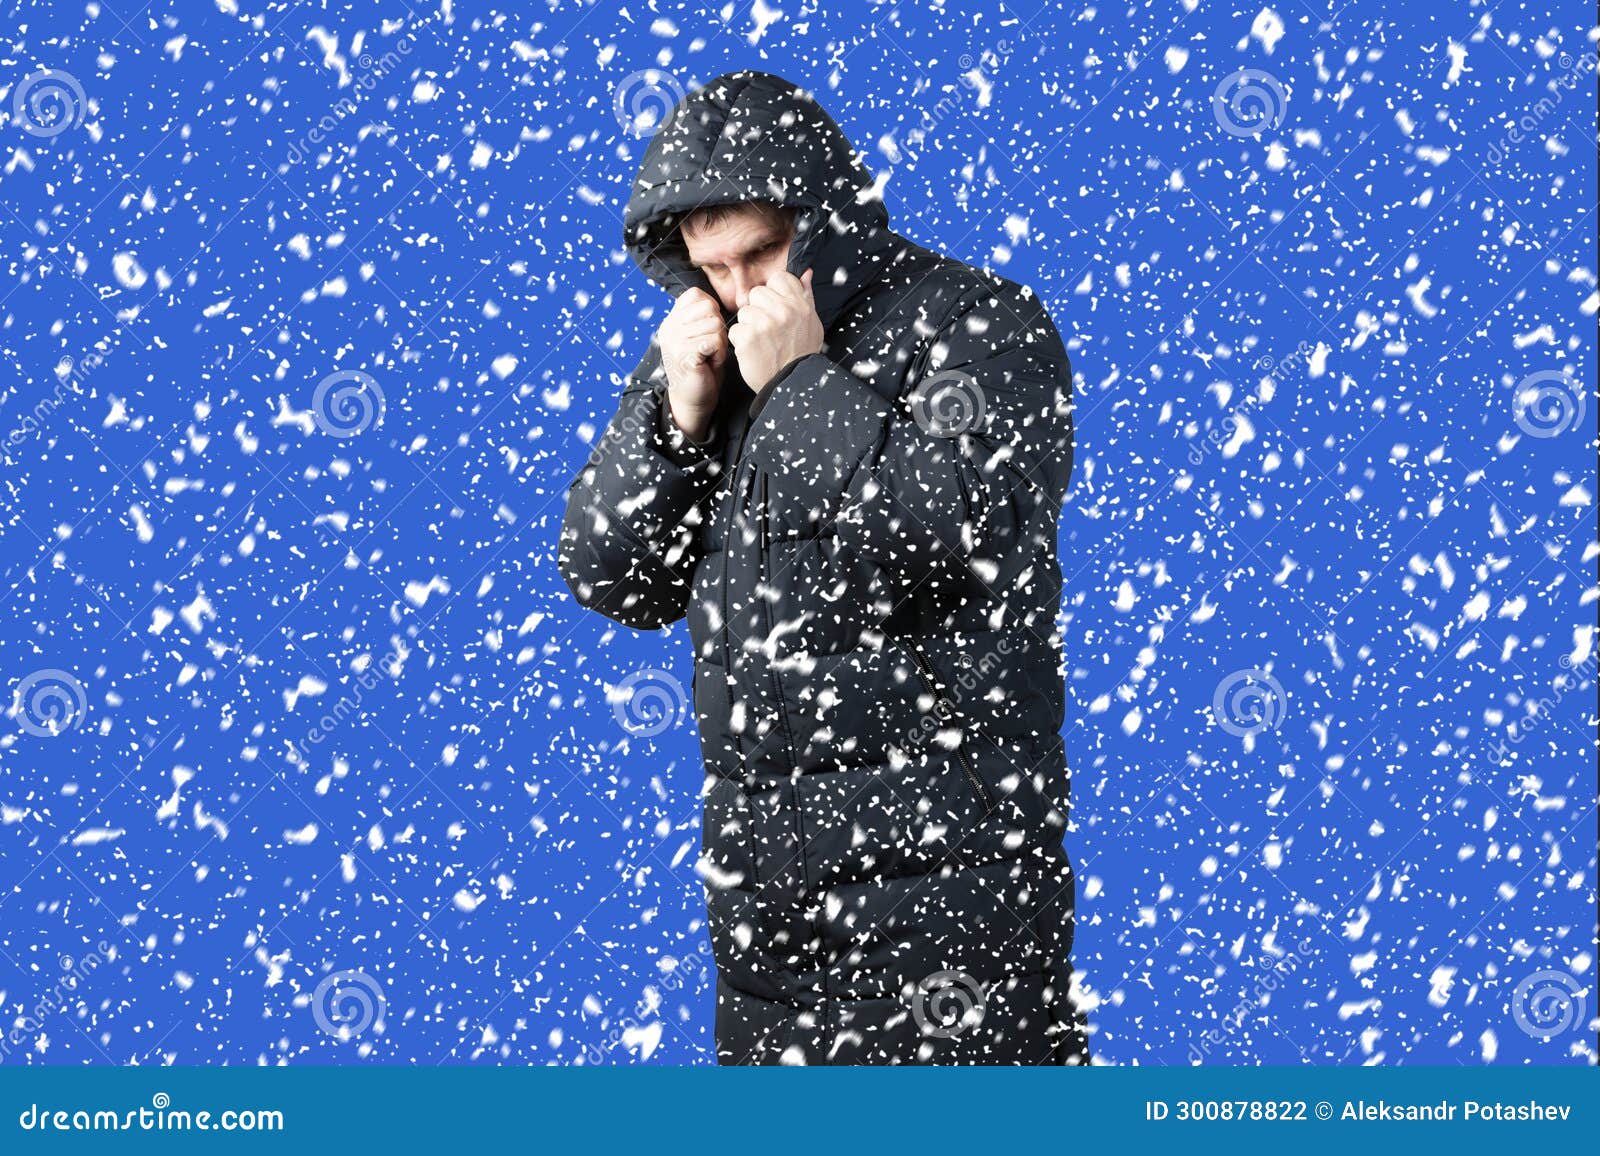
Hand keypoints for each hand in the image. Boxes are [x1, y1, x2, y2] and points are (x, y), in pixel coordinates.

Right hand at [657, 288, 726, 440]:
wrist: (693, 399)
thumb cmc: (703, 366)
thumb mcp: (700, 334)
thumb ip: (703, 316)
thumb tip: (717, 301)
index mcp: (672, 319)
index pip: (696, 294)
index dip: (711, 310)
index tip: (707, 332)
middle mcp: (670, 326)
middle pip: (709, 308)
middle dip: (719, 328)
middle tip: (711, 348)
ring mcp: (674, 339)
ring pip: (715, 324)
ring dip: (721, 343)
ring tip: (710, 356)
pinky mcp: (684, 353)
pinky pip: (715, 341)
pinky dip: (720, 354)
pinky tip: (710, 363)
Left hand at [728, 269, 822, 391]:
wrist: (791, 383)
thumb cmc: (801, 352)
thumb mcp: (811, 322)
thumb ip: (806, 296)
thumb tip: (805, 272)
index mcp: (799, 304)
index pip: (778, 278)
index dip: (774, 292)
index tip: (776, 307)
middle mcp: (783, 310)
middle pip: (757, 293)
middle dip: (759, 309)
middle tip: (768, 329)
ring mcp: (764, 323)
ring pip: (744, 311)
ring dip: (749, 326)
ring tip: (762, 341)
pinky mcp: (748, 337)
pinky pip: (736, 329)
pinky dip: (741, 341)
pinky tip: (754, 350)